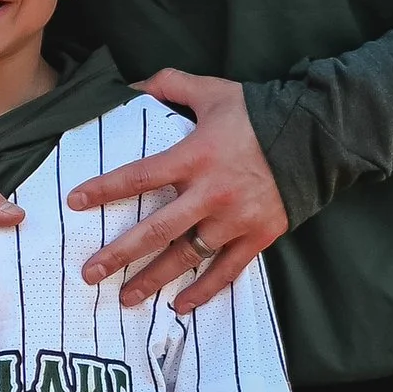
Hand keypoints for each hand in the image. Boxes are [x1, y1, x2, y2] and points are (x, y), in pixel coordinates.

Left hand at [65, 70, 286, 312]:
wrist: (317, 137)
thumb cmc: (260, 113)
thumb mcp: (213, 91)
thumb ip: (170, 85)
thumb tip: (133, 86)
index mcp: (195, 156)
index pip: (140, 177)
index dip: (105, 189)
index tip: (75, 203)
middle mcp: (211, 193)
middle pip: (157, 230)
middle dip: (119, 253)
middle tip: (89, 273)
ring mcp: (235, 219)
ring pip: (187, 257)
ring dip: (154, 280)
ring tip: (126, 298)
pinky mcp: (259, 236)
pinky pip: (227, 271)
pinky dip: (204, 291)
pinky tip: (180, 306)